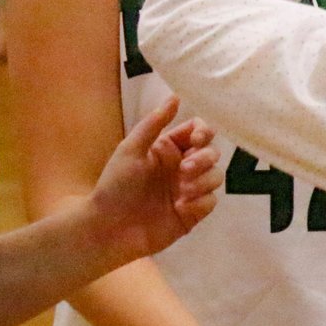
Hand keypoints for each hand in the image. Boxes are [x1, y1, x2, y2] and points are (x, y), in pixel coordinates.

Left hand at [85, 96, 223, 266]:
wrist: (108, 228)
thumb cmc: (115, 186)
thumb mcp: (130, 150)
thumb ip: (153, 124)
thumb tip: (176, 97)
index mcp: (168, 150)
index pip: (198, 132)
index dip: (203, 132)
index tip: (196, 139)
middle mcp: (182, 168)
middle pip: (212, 153)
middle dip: (204, 159)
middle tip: (184, 170)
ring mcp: (189, 191)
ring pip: (216, 177)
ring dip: (203, 181)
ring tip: (182, 191)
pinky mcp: (193, 213)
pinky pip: (211, 202)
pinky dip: (200, 202)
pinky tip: (181, 207)